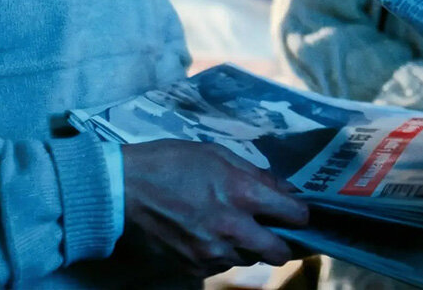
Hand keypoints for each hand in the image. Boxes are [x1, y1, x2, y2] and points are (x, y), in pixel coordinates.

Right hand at [119, 139, 309, 275]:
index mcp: (242, 194)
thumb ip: (255, 174)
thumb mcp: (218, 154)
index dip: (299, 213)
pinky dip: (222, 255)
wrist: (123, 189)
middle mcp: (233, 229)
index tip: (295, 212)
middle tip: (273, 231)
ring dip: (249, 248)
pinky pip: (221, 266)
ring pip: (249, 260)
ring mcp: (212, 253)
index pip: (294, 214)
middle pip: (279, 252)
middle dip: (282, 243)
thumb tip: (284, 190)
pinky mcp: (193, 267)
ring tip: (233, 230)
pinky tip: (208, 236)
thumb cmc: (171, 162)